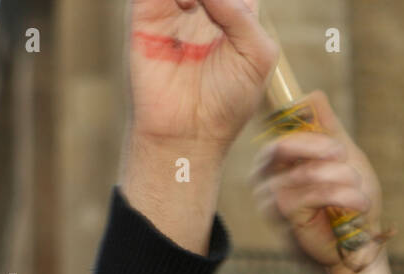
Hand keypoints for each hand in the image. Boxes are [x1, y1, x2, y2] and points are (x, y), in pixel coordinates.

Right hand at [128, 0, 277, 154]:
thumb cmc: (229, 101)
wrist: (190, 132)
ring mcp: (174, 5)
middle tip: (213, 7)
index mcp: (238, 10)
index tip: (236, 9)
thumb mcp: (257, 57)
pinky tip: (186, 5)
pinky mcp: (146, 12)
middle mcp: (206, 4)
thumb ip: (242, 15)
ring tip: (196, 6)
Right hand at [250, 90, 380, 269]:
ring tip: (360, 195)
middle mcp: (265, 175)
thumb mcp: (344, 157)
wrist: (360, 241)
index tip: (339, 148)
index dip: (311, 136)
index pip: (282, 131)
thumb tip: (313, 94)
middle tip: (345, 158)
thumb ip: (329, 128)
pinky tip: (358, 205)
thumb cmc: (349, 201)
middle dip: (321, 150)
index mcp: (278, 157)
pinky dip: (341, 196)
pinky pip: (310, 194)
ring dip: (342, 181)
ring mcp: (269, 196)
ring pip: (306, 173)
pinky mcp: (282, 216)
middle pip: (283, 146)